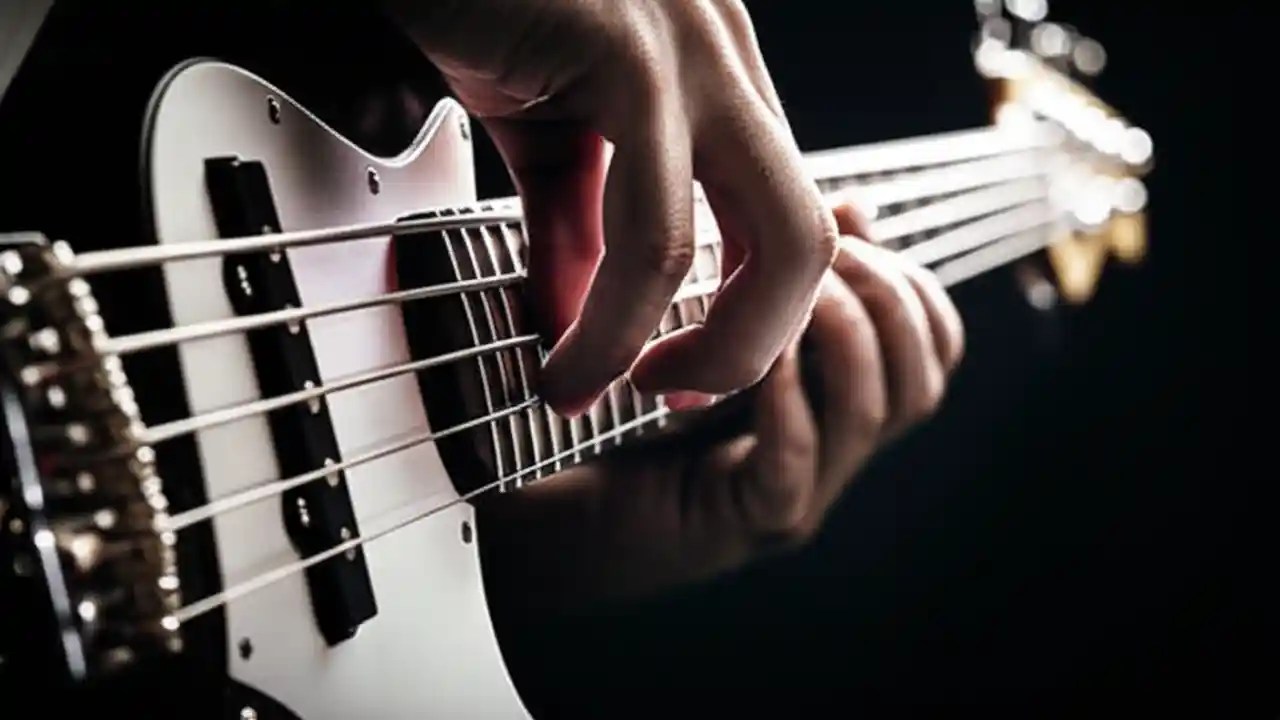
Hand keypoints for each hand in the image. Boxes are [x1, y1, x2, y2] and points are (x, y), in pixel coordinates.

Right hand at [381, 0, 837, 415]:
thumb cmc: (473, 4)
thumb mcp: (543, 132)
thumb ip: (572, 226)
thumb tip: (576, 320)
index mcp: (712, 71)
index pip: (778, 214)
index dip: (746, 313)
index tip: (676, 370)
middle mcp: (722, 56)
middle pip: (809, 235)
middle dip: (754, 343)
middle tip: (676, 394)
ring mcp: (689, 48)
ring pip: (767, 238)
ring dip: (692, 348)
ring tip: (592, 388)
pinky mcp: (628, 50)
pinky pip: (652, 227)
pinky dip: (612, 321)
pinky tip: (561, 353)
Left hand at [475, 198, 964, 610]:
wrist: (548, 498)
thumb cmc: (622, 400)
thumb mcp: (710, 316)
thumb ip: (775, 270)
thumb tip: (854, 204)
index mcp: (831, 399)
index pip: (933, 340)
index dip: (904, 275)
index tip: (845, 222)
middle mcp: (829, 448)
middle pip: (920, 374)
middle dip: (880, 292)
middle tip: (819, 250)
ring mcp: (797, 491)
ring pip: (875, 411)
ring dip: (836, 332)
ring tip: (782, 293)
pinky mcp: (743, 523)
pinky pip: (792, 461)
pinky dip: (777, 397)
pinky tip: (743, 356)